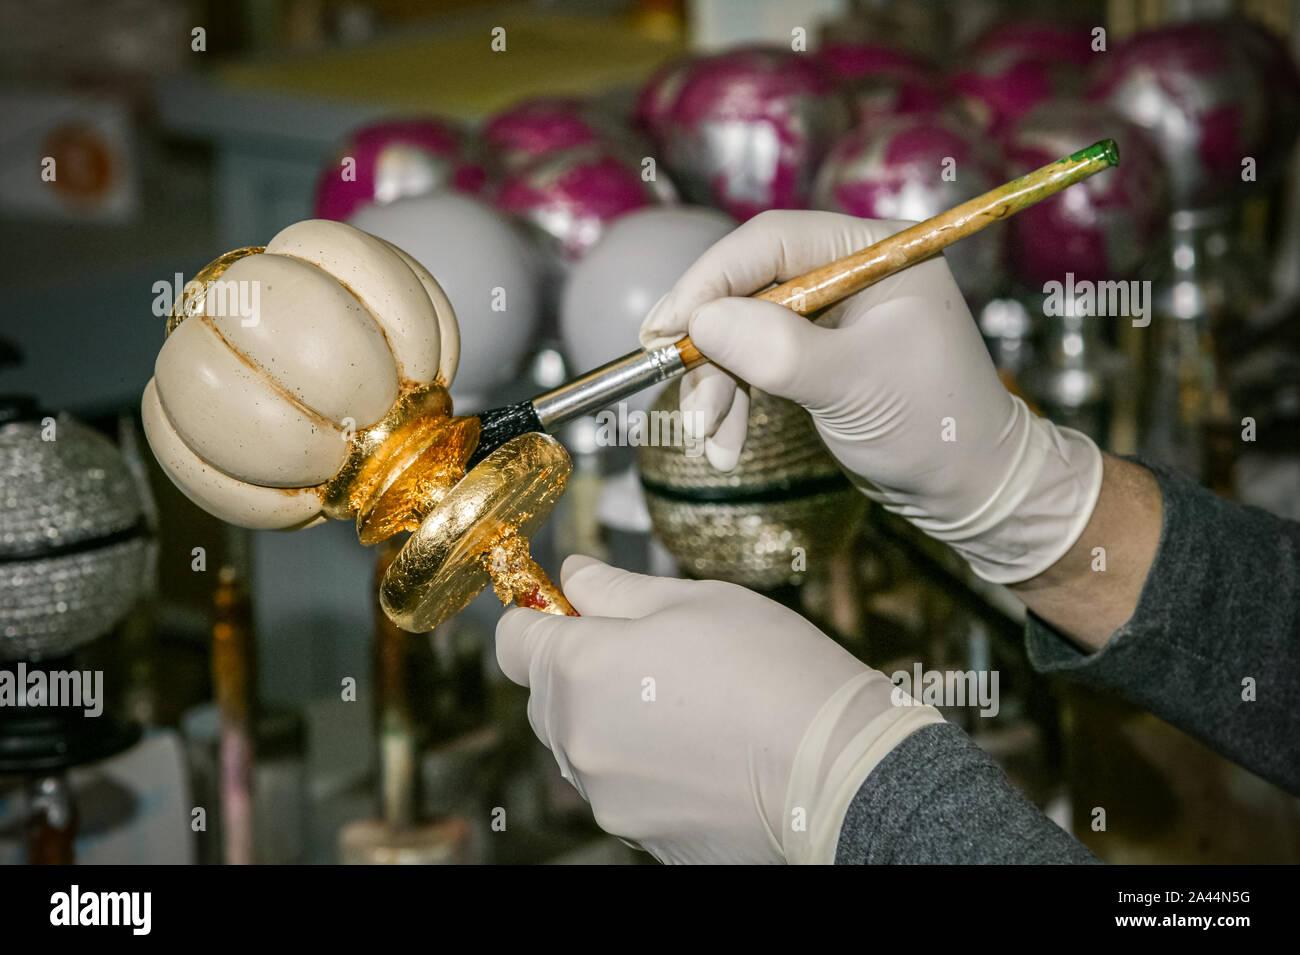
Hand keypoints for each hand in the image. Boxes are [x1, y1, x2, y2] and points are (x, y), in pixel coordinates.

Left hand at [494, 555, 942, 864]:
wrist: (840, 775)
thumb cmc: (773, 673)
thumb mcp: (696, 601)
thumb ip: (616, 589)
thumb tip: (572, 576)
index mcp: (578, 670)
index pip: (512, 639)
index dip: (542, 615)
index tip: (580, 610)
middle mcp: (576, 740)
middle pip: (546, 695)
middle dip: (583, 668)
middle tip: (658, 652)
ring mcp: (607, 797)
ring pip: (587, 743)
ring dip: (617, 720)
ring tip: (695, 705)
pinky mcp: (641, 836)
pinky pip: (625, 787)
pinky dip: (649, 766)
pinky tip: (707, 751)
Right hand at [640, 210, 1102, 583]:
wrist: (970, 489)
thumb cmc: (934, 427)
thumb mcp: (854, 384)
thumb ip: (778, 349)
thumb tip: (702, 319)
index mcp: (873, 251)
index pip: (772, 241)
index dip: (711, 279)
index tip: (667, 326)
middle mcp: (848, 272)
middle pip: (748, 286)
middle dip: (710, 345)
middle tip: (678, 386)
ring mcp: (830, 316)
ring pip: (741, 330)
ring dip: (715, 384)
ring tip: (709, 435)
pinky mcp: (815, 356)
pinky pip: (753, 364)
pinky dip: (733, 401)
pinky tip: (726, 443)